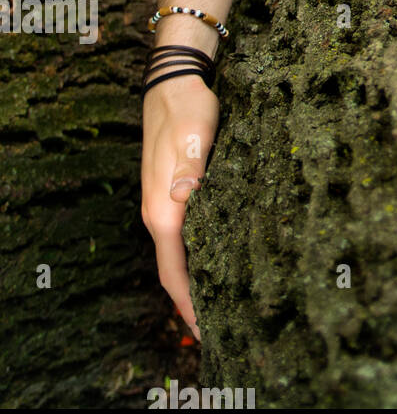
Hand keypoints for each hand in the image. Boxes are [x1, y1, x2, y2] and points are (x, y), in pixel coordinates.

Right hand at [141, 73, 219, 341]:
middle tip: (220, 326)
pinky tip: (215, 258)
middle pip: (173, 268)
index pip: (172, 269)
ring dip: (194, 277)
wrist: (173, 83)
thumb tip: (184, 196)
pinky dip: (195, 254)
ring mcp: (163, 202)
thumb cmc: (188, 107)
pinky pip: (182, 235)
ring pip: (178, 252)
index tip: (203, 330)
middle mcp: (159, 211)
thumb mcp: (195, 133)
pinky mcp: (172, 191)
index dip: (187, 302)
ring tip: (221, 301)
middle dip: (192, 299)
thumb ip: (191, 168)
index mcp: (162, 208)